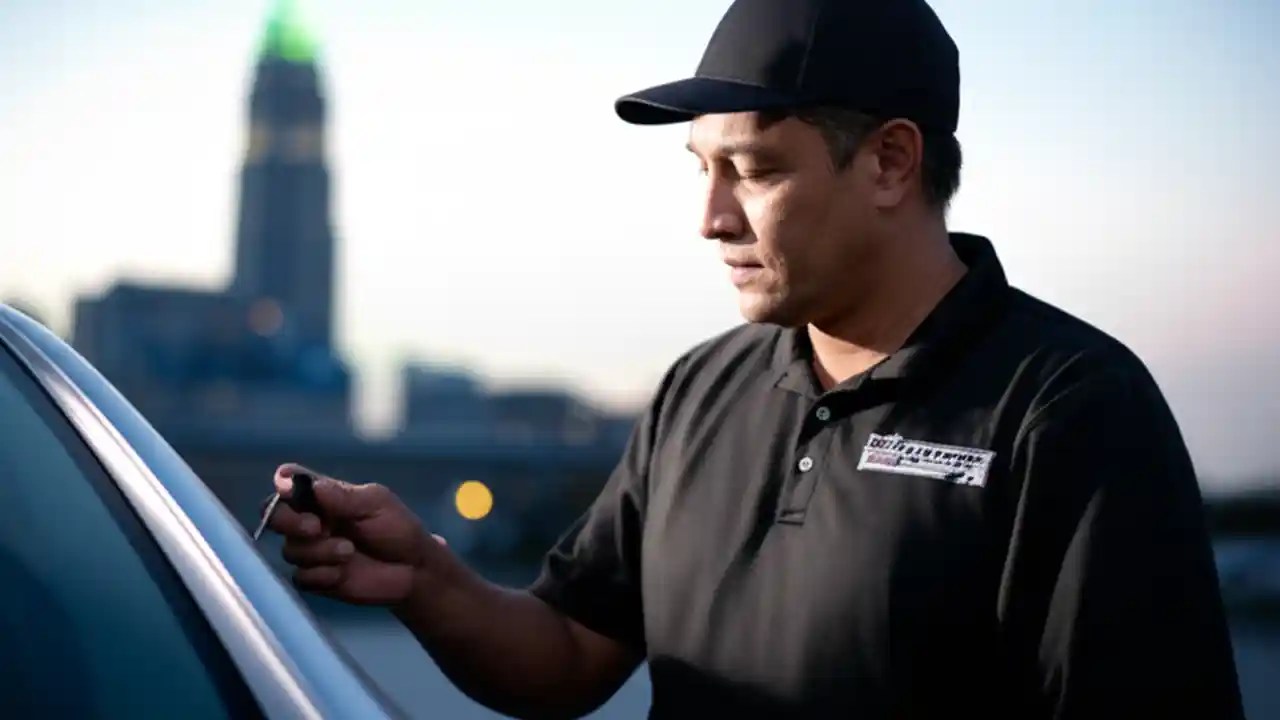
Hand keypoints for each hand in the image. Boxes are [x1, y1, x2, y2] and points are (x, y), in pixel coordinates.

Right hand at [264, 463, 445, 606]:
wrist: (414, 569)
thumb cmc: (397, 528)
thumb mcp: (375, 504)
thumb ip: (340, 496)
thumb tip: (299, 481)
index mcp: (323, 497)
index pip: (289, 484)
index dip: (282, 484)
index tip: (287, 486)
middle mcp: (310, 521)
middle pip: (275, 516)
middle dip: (289, 522)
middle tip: (316, 527)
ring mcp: (311, 550)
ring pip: (290, 550)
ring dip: (319, 551)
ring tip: (349, 551)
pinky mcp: (315, 578)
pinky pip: (301, 576)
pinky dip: (322, 574)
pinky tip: (344, 572)